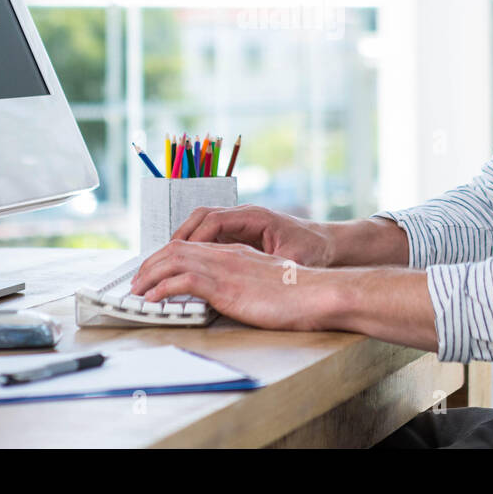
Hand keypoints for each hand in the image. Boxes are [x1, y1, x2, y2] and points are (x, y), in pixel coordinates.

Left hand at [129, 240, 330, 330]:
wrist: (316, 293)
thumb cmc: (299, 293)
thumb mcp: (266, 281)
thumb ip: (246, 281)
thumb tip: (233, 293)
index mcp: (236, 252)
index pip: (192, 246)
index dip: (168, 257)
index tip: (154, 271)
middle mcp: (227, 254)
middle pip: (177, 248)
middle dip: (151, 264)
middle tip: (138, 282)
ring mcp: (225, 268)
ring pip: (174, 260)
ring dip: (150, 275)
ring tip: (138, 291)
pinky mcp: (225, 285)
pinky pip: (183, 281)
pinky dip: (162, 289)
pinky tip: (152, 300)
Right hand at [170, 204, 334, 266]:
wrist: (328, 243)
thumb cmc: (314, 250)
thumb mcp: (294, 260)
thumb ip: (272, 267)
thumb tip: (255, 278)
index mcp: (255, 217)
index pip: (214, 220)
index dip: (195, 238)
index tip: (180, 255)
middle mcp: (244, 215)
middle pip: (201, 217)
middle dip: (181, 235)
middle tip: (164, 257)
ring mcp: (241, 223)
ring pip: (202, 224)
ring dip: (186, 240)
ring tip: (169, 261)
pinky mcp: (241, 234)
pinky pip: (211, 235)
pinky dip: (197, 246)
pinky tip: (188, 265)